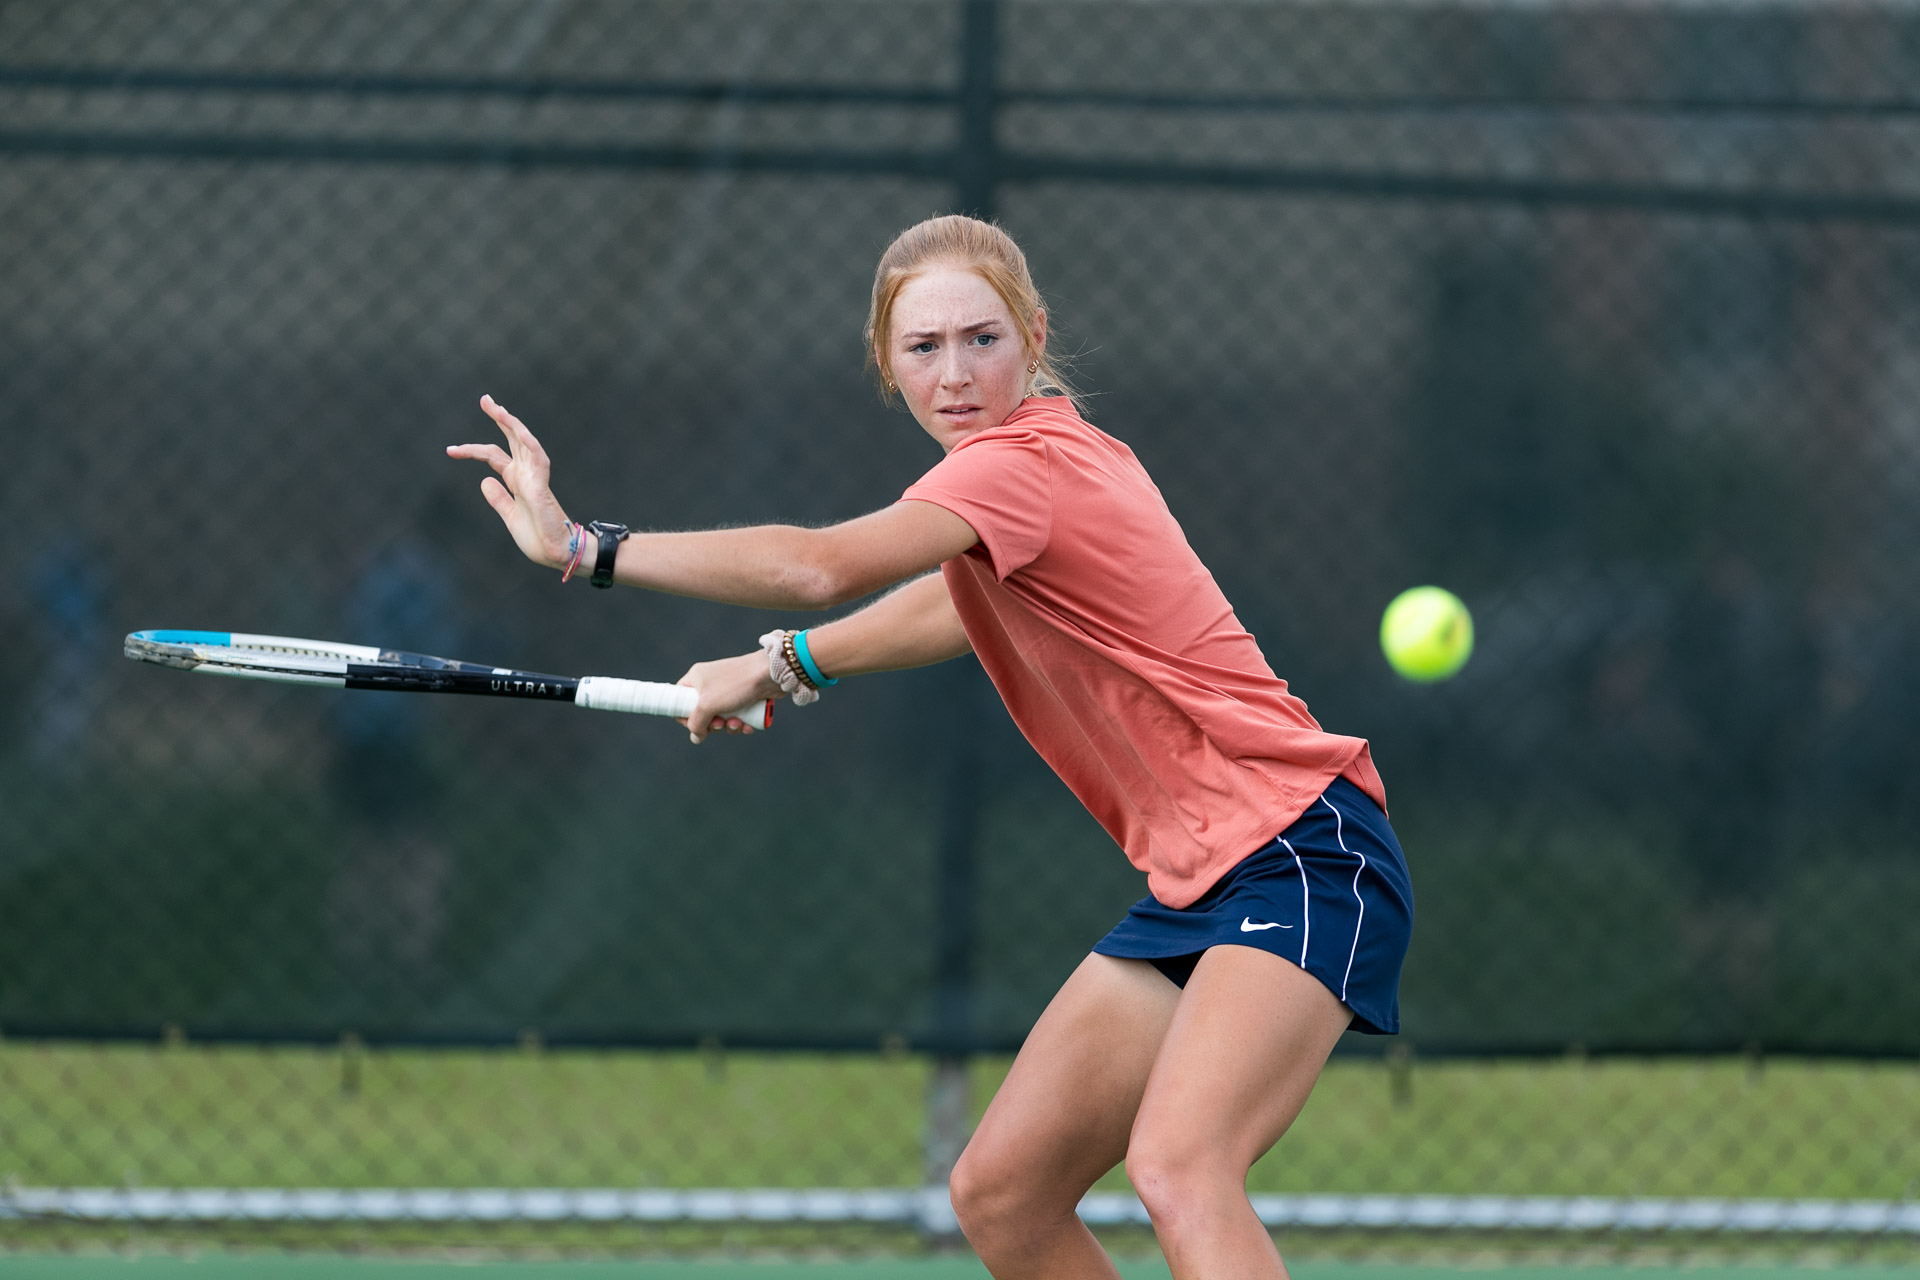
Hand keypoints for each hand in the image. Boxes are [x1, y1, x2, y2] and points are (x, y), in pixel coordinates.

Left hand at [446, 395, 575, 568]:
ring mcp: (535, 478)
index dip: (472, 450)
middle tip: (485, 398)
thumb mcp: (509, 516)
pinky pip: (539, 460)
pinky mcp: (542, 487)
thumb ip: (498, 499)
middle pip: (511, 439)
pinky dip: (530, 444)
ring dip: (512, 424)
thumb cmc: (537, 537)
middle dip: (498, 418)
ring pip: (525, 443)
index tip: (450, 450)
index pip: (493, 456)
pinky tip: (520, 431)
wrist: (557, 553)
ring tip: (498, 408)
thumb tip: (484, 481)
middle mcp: (526, 474)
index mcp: (517, 480)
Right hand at [677, 651, 782, 743]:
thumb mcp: (708, 705)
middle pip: (702, 713)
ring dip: (729, 726)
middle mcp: (710, 682)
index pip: (679, 698)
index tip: (694, 725)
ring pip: (721, 717)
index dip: (684, 715)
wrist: (769, 674)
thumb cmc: (735, 684)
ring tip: (738, 723)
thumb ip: (696, 723)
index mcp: (696, 677)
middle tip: (720, 724)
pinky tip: (748, 726)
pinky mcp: (743, 697)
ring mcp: (727, 690)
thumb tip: (695, 737)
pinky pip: (736, 716)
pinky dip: (740, 724)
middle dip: (713, 724)